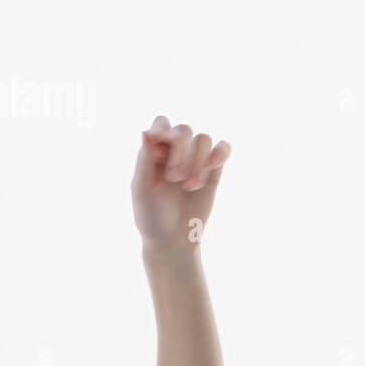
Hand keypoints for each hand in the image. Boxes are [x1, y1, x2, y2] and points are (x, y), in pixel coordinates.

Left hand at [132, 115, 230, 250]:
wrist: (172, 241)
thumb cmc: (151, 217)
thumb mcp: (142, 190)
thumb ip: (144, 161)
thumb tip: (145, 131)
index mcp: (154, 153)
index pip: (161, 124)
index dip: (163, 128)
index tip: (163, 142)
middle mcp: (175, 152)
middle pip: (183, 130)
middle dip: (180, 151)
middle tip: (174, 177)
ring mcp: (195, 159)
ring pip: (203, 139)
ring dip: (197, 161)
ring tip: (189, 186)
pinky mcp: (213, 170)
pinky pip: (222, 148)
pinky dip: (219, 153)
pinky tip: (213, 166)